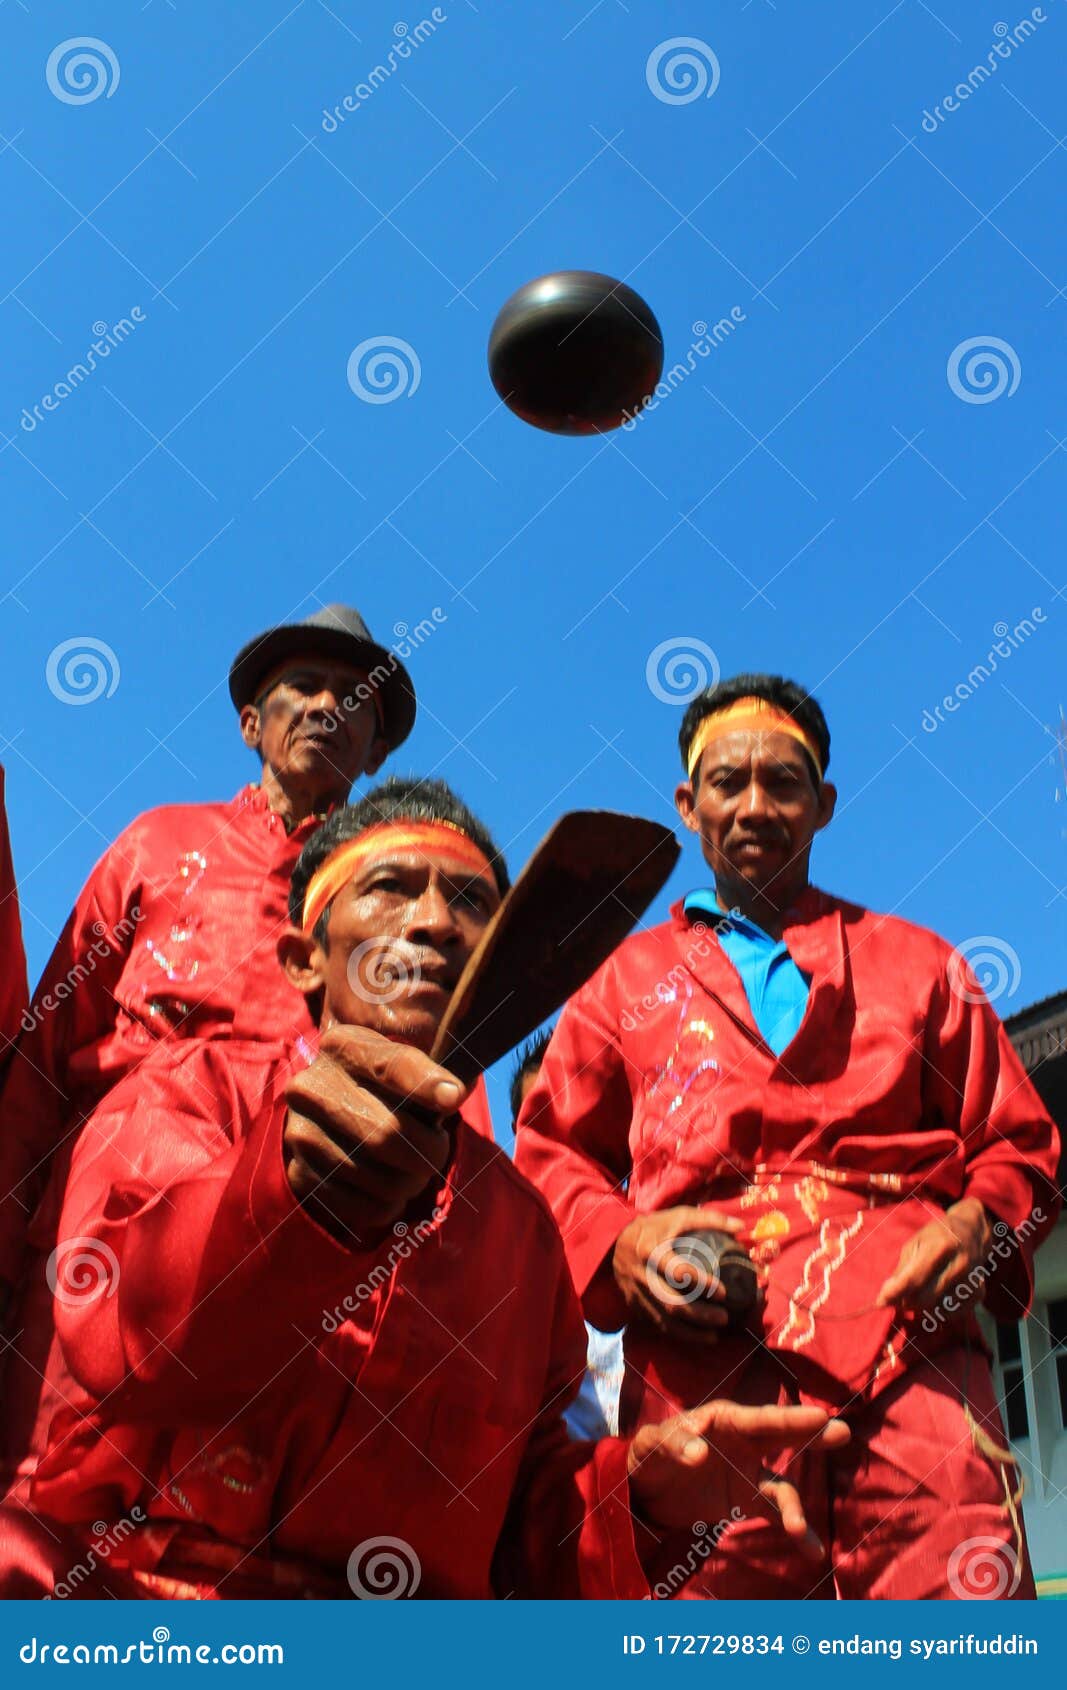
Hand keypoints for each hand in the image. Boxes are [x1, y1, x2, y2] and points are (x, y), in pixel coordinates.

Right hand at [283, 1025, 464, 1245]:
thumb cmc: (377, 1086)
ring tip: (414, 1171)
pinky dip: (390, 1205)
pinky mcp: (298, 1173)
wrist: (321, 1113)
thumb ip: (428, 1073)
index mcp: (343, 1046)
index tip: (454, 1097)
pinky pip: (363, 1206)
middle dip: (429, 1152)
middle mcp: (312, 1087)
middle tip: (438, 1151)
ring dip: (412, 1183)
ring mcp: (300, 1133)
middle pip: (388, 1134)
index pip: (392, 1066)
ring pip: (379, 1178)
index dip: (425, 1084)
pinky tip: (392, 1191)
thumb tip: (454, 1094)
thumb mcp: (397, 1062)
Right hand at [612, 1207, 746, 1343]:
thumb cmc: (655, 1228)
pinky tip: (695, 1336)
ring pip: (664, 1320)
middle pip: (671, 1303)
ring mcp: (637, 1293)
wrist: (616, 1242)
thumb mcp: (678, 1216)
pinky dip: (677, 1334)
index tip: (723, 1292)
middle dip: (700, 1315)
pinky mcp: (634, 1305)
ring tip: (714, 1336)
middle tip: (724, 1318)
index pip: (678, 1272)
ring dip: (690, 1332)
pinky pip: (656, 1324)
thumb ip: (709, 1220)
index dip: (702, 1284)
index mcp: (652, 1251)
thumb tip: (740, 1227)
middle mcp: (642, 1275)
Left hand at [627, 1399, 849, 1557]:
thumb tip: (699, 1452)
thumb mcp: (652, 1443)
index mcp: (724, 1419)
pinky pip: (775, 1516)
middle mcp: (745, 1442)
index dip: (788, 1419)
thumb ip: (674, 1443)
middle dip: (811, 1435)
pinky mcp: (747, 1501)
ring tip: (799, 1529)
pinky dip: (795, 1532)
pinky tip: (813, 1551)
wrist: (646, 1489)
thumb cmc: (651, 1452)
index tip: (818, 1418)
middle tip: (842, 1432)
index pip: (758, 1418)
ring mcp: (750, 1473)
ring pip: (781, 1486)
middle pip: (782, 1439)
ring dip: (794, 1507)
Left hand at [876, 1198, 991, 1310]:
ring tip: (918, 1292)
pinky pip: (952, 1313)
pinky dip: (938, 1309)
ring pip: (938, 1309)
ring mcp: (972, 1280)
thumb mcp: (915, 1243)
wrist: (971, 1233)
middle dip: (906, 1302)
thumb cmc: (936, 1236)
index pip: (914, 1278)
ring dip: (921, 1307)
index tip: (880, 1302)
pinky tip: (936, 1295)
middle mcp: (959, 1264)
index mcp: (940, 1247)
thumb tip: (887, 1296)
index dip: (895, 1293)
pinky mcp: (979, 1293)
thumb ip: (902, 1269)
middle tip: (898, 1298)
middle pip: (925, 1298)